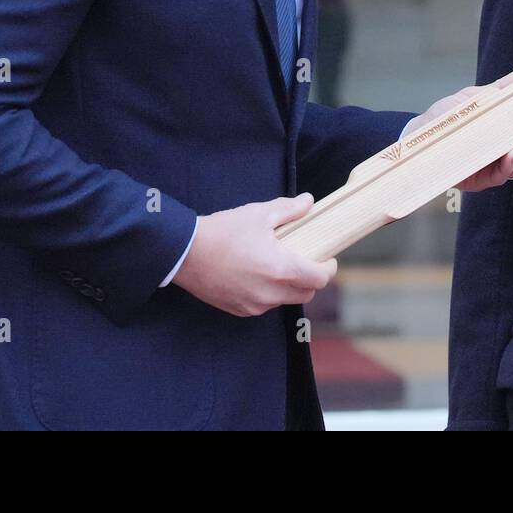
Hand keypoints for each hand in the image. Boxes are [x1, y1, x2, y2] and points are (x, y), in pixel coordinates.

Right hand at [172, 193, 336, 315]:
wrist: (184, 253)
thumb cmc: (223, 231)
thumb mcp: (259, 214)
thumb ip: (289, 210)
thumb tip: (309, 202)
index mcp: (281, 268)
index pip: (319, 279)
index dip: (328, 269)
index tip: (328, 258)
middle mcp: (270, 292)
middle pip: (306, 294)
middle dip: (311, 279)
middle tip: (305, 261)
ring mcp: (254, 305)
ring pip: (285, 300)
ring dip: (289, 286)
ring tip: (278, 265)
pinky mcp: (240, 310)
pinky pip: (265, 305)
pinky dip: (269, 293)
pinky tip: (258, 275)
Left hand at [406, 65, 512, 193]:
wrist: (419, 131)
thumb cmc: (450, 116)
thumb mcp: (478, 98)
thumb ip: (502, 88)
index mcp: (509, 133)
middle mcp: (506, 152)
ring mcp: (494, 167)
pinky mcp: (480, 180)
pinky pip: (501, 176)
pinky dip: (509, 165)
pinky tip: (511, 153)